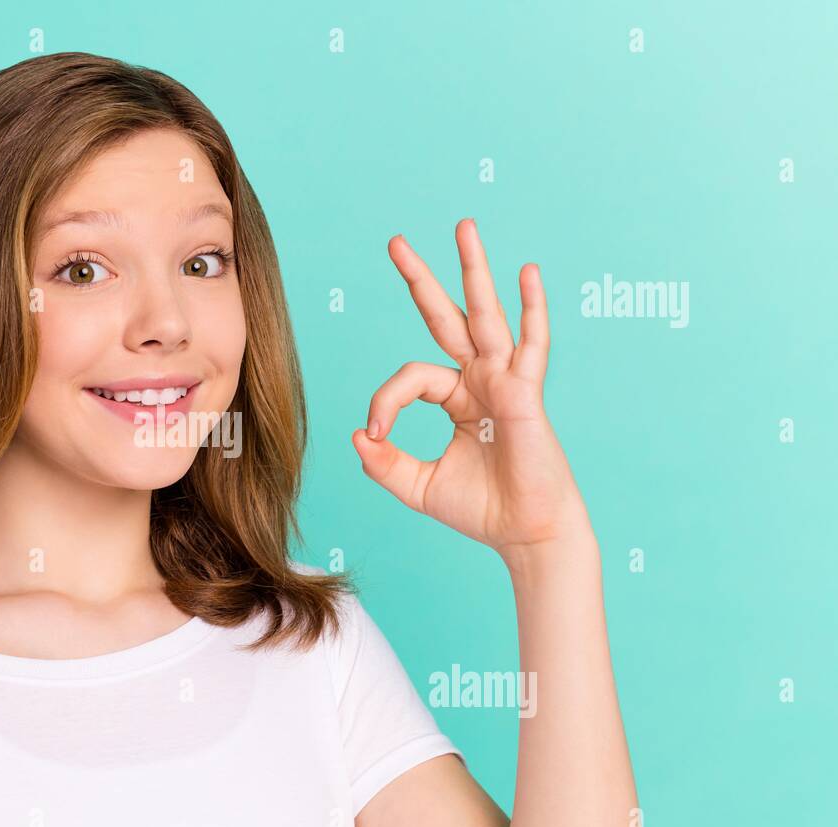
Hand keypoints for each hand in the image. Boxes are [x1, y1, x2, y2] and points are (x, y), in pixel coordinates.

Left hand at [351, 219, 592, 562]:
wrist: (526, 535)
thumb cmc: (482, 510)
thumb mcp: (418, 486)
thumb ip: (385, 463)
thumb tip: (358, 433)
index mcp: (455, 398)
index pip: (410, 377)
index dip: (385, 400)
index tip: (375, 434)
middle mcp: (479, 380)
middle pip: (446, 318)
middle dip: (421, 279)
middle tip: (394, 241)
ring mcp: (505, 381)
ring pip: (485, 316)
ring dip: (473, 270)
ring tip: (462, 226)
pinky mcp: (526, 394)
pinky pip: (532, 345)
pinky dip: (532, 309)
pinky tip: (527, 273)